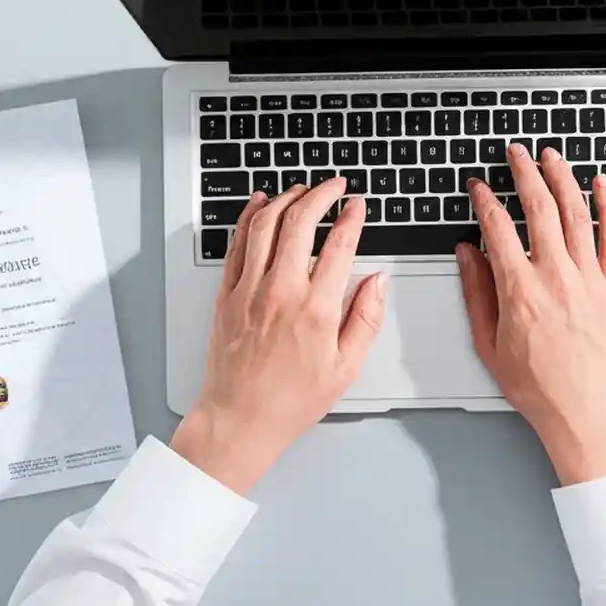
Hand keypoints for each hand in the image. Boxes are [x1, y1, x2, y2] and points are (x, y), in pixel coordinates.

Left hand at [171, 179, 386, 493]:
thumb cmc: (290, 401)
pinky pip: (237, 244)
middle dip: (320, 194)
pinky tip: (259, 204)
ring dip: (286, 198)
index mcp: (315, 310)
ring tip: (301, 189)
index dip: (351, 217)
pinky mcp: (226, 295)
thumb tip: (378, 283)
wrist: (240, 419)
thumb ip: (366, 320)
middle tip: (333, 185)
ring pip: (265, 224)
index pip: (339, 245)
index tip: (357, 205)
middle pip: (300, 222)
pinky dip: (249, 217)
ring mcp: (248, 290)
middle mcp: (280, 292)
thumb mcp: (345, 368)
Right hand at [457, 144, 605, 485]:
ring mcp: (589, 279)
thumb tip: (467, 254)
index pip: (498, 228)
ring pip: (575, 213)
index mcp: (520, 290)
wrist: (586, 414)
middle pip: (539, 208)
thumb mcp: (489, 344)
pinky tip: (600, 185)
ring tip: (551, 156)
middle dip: (524, 173)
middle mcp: (556, 276)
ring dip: (562, 178)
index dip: (485, 201)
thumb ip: (477, 293)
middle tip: (515, 153)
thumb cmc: (539, 389)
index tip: (478, 188)